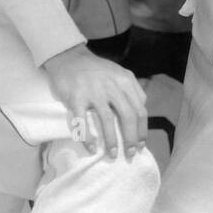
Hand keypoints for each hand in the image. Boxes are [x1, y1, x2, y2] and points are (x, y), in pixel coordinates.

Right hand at [41, 44, 147, 159]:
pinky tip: (91, 148)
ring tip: (112, 154)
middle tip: (130, 154)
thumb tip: (142, 109)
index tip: (141, 144)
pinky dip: (87, 137)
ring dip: (111, 141)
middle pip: (127, 116)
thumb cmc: (96, 69)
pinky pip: (82, 121)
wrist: (69, 57)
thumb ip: (133, 89)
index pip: (140, 109)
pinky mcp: (76, 98)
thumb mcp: (120, 73)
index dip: (142, 130)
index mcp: (126, 81)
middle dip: (131, 138)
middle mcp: (112, 86)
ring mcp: (93, 91)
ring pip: (107, 120)